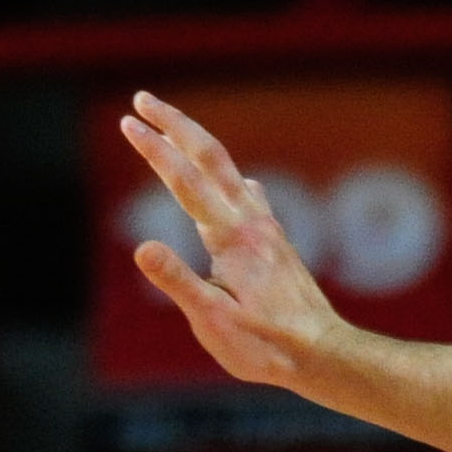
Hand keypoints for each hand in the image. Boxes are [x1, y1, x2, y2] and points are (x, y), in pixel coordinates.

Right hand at [117, 92, 349, 388]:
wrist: (323, 353)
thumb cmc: (267, 344)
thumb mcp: (212, 320)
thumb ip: (178, 281)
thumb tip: (142, 248)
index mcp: (232, 237)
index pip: (185, 180)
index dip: (155, 149)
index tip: (127, 122)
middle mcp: (252, 221)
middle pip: (210, 155)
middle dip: (175, 123)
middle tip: (141, 99)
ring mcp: (267, 227)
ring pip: (229, 169)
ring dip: (197, 142)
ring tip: (172, 127)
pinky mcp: (275, 240)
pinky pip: (247, 191)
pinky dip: (226, 173)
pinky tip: (234, 182)